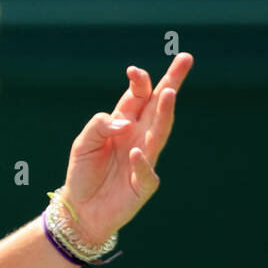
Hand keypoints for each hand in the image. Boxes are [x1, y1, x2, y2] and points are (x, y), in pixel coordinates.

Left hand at [61, 52, 193, 244]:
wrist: (81, 210)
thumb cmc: (83, 174)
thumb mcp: (82, 145)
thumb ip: (98, 127)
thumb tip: (123, 123)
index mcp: (124, 123)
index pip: (137, 96)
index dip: (139, 82)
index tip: (134, 71)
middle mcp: (138, 136)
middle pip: (158, 106)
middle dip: (171, 82)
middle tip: (185, 58)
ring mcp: (144, 158)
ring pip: (159, 132)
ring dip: (165, 113)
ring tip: (169, 94)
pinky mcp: (143, 184)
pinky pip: (146, 172)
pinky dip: (141, 162)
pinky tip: (136, 152)